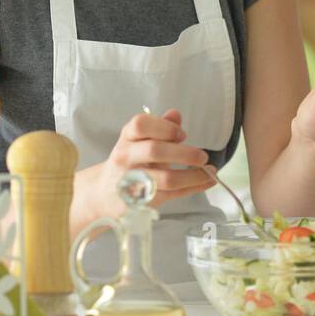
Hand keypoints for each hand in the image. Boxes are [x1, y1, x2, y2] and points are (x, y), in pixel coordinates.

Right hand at [80, 108, 215, 217]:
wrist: (105, 195)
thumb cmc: (130, 163)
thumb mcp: (139, 141)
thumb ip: (159, 127)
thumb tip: (175, 114)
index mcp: (127, 138)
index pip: (140, 124)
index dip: (165, 127)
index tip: (182, 134)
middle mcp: (125, 157)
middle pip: (155, 150)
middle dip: (184, 153)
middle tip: (203, 156)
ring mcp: (132, 181)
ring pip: (166, 178)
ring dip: (194, 175)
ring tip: (210, 171)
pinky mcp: (141, 201)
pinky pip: (173, 194)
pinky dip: (194, 188)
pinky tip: (208, 182)